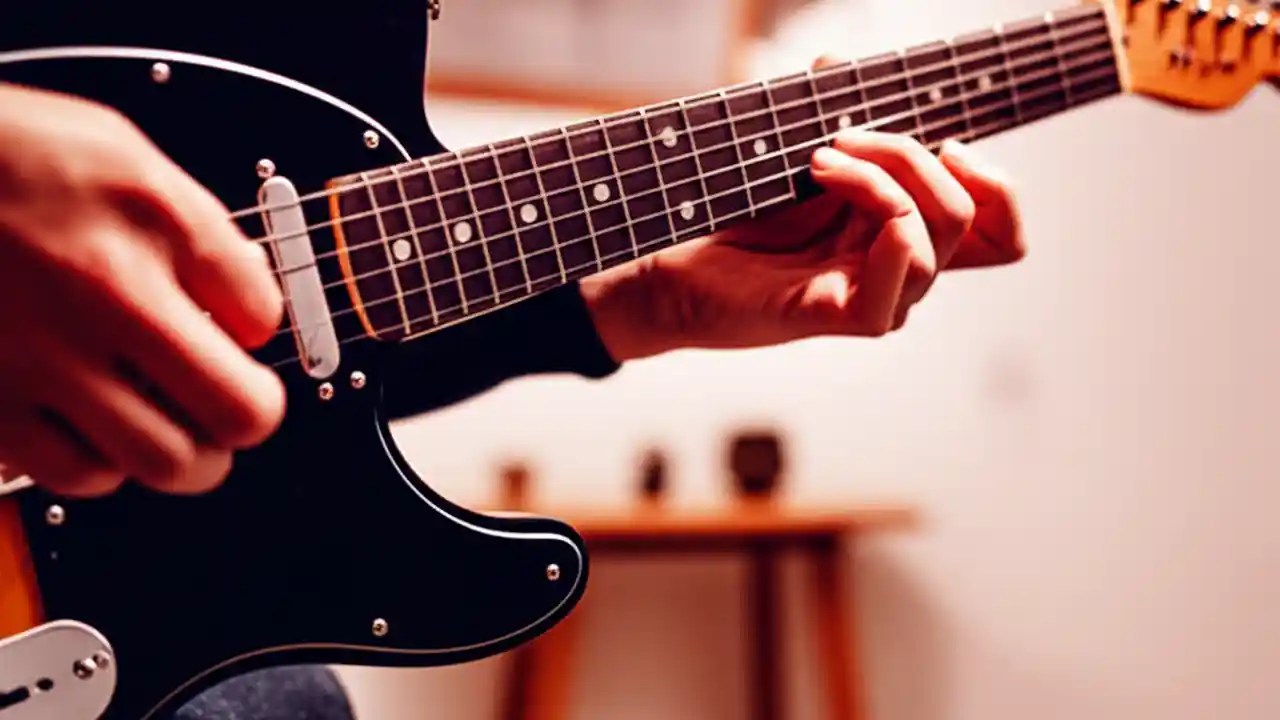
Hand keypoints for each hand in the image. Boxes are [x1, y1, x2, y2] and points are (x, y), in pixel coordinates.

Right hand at [0, 83, 284, 496]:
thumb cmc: (4, 157)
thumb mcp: (121, 151)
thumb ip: (194, 228)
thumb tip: (244, 299)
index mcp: (149, 221)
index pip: (261, 317)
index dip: (257, 329)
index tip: (235, 330)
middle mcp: (103, 294)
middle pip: (235, 411)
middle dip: (247, 414)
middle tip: (230, 401)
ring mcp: (42, 355)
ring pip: (163, 459)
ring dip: (181, 448)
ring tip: (167, 421)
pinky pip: (76, 472)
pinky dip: (101, 462)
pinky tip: (94, 426)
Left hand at [582, 71, 1023, 359]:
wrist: (673, 267)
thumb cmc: (735, 218)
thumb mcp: (798, 153)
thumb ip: (832, 111)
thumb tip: (837, 62)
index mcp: (905, 237)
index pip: (1001, 237)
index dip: (999, 190)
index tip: (950, 142)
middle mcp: (901, 273)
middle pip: (967, 214)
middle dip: (912, 152)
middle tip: (840, 135)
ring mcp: (876, 298)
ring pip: (935, 233)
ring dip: (881, 174)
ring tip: (817, 159)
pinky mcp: (841, 316)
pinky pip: (900, 272)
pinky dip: (880, 214)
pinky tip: (825, 186)